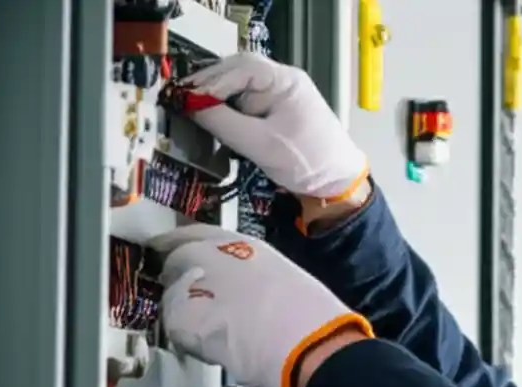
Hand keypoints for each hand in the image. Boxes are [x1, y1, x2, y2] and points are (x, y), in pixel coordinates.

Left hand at [150, 224, 373, 386]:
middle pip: (177, 262)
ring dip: (185, 310)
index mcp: (242, 245)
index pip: (195, 235)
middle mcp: (213, 257)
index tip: (170, 248)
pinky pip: (174, 327)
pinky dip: (187, 337)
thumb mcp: (281, 277)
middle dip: (181, 279)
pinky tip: (209, 346)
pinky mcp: (184, 321)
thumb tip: (240, 287)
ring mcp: (195, 286)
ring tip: (212, 328)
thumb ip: (251, 275)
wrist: (308, 343)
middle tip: (194, 299)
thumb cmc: (310, 315)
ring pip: (172, 296)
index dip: (179, 243)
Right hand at [181, 53, 368, 200]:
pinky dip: (229, 110)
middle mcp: (283, 81)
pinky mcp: (276, 112)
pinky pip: (246, 103)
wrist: (337, 184)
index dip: (211, 79)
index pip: (241, 67)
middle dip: (210, 86)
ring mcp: (280, 96)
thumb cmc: (308, 163)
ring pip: (239, 88)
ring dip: (218, 98)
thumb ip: (223, 123)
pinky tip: (215, 120)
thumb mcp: (260, 144)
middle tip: (184, 101)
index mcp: (286, 80)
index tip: (188, 95)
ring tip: (195, 110)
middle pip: (237, 72)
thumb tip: (191, 106)